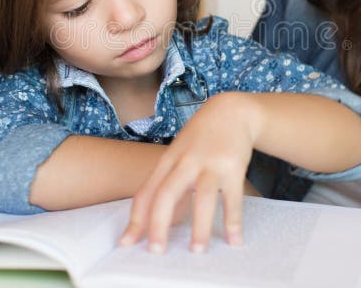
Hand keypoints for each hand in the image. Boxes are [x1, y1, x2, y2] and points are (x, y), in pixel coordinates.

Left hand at [118, 92, 258, 252]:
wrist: (231, 110)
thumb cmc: (201, 136)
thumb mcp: (179, 153)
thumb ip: (169, 181)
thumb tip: (161, 218)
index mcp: (168, 160)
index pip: (146, 192)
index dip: (135, 219)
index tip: (126, 243)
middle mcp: (186, 162)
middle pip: (166, 194)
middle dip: (158, 225)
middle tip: (156, 251)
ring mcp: (211, 164)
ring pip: (202, 197)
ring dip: (199, 227)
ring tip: (197, 251)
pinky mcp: (234, 166)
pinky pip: (233, 197)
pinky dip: (233, 221)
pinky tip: (234, 239)